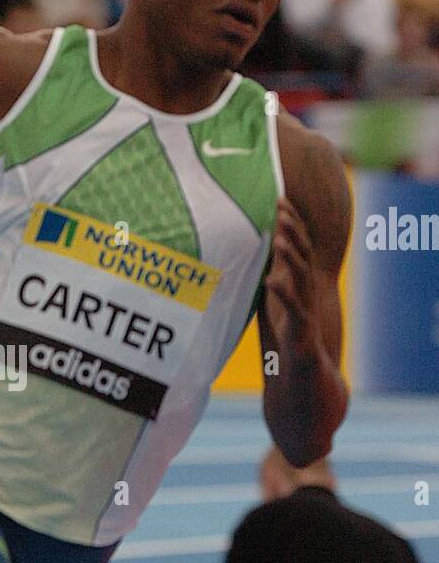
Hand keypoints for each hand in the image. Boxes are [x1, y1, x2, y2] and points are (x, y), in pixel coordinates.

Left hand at [264, 197, 321, 356]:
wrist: (305, 363)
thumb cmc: (289, 327)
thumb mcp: (277, 294)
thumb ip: (272, 270)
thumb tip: (256, 246)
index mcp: (301, 277)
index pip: (300, 242)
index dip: (292, 221)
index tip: (281, 199)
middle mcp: (307, 287)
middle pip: (303, 251)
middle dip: (293, 228)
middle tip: (281, 208)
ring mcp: (306, 304)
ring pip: (301, 274)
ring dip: (291, 255)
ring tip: (277, 238)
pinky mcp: (301, 324)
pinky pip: (293, 306)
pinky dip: (282, 292)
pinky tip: (270, 281)